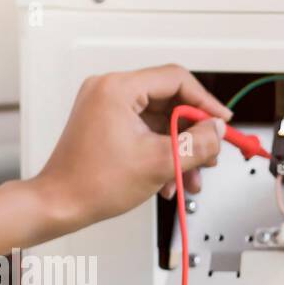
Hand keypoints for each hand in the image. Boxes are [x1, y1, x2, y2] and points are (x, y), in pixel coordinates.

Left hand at [32, 64, 231, 229]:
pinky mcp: (107, 125)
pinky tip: (170, 178)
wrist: (61, 204)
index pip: (176, 80)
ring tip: (190, 176)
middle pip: (170, 101)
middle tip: (209, 154)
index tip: (222, 122)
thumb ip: (197, 142)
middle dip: (193, 133)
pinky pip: (146, 132)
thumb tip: (217, 130)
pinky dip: (162, 153)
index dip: (206, 102)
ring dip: (180, 149)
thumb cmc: (94, 183)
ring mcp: (107, 108)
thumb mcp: (160, 162)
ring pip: (160, 121)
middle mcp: (109, 91)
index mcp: (118, 89)